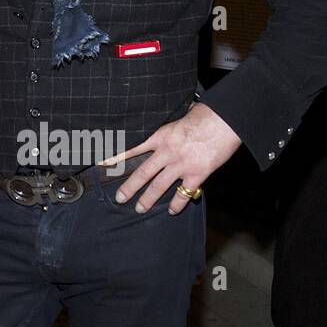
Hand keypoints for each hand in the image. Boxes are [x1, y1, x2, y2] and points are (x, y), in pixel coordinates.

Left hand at [97, 103, 241, 214]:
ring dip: (148, 199)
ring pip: (159, 185)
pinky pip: (183, 193)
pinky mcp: (197, 174)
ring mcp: (181, 164)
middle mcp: (167, 152)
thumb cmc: (206, 116)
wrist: (225, 120)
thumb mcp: (180, 119)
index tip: (102, 163)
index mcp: (161, 136)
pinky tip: (171, 211)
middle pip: (143, 172)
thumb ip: (170, 132)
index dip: (116, 157)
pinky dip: (176, 203)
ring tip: (140, 208)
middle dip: (130, 187)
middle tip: (120, 198)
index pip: (133, 148)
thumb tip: (164, 136)